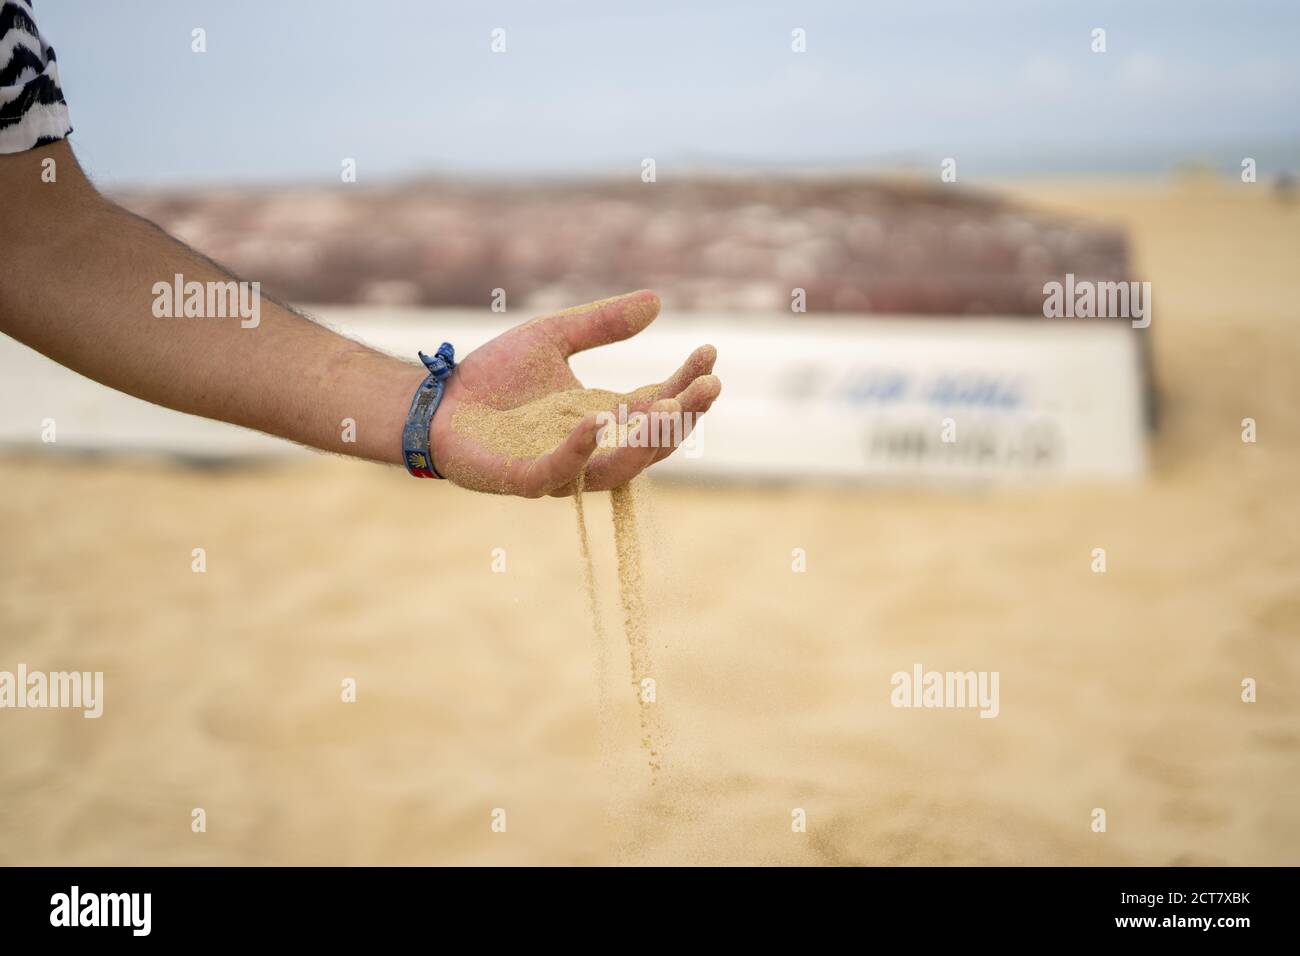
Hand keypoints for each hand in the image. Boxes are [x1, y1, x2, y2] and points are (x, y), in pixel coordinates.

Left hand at [429, 291, 719, 495]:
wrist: (436, 400)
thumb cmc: (494, 376)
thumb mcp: (555, 337)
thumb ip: (602, 324)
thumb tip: (657, 300)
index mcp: (605, 417)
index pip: (658, 405)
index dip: (687, 383)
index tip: (709, 352)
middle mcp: (592, 450)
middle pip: (652, 443)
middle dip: (684, 416)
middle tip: (709, 384)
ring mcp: (561, 469)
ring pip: (617, 467)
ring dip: (648, 440)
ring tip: (671, 404)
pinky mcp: (523, 479)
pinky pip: (558, 473)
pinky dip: (578, 450)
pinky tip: (595, 420)